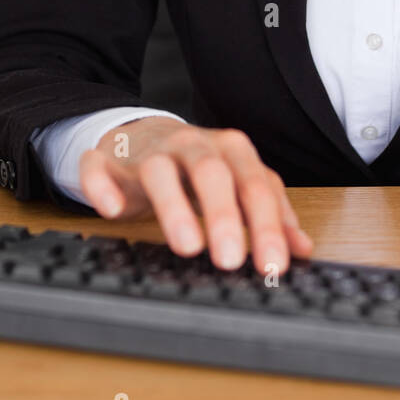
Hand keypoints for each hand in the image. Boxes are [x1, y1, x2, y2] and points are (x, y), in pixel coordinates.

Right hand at [78, 116, 312, 273]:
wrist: (140, 134)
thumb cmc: (195, 167)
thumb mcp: (237, 181)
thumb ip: (269, 211)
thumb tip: (302, 249)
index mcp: (229, 150)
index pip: (255, 184)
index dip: (266, 224)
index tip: (274, 265)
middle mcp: (190, 144)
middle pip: (211, 172)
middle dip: (223, 215)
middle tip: (231, 260)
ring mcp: (147, 151)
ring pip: (159, 170)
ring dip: (172, 206)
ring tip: (186, 245)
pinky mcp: (106, 160)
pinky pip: (98, 167)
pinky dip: (102, 187)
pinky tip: (112, 211)